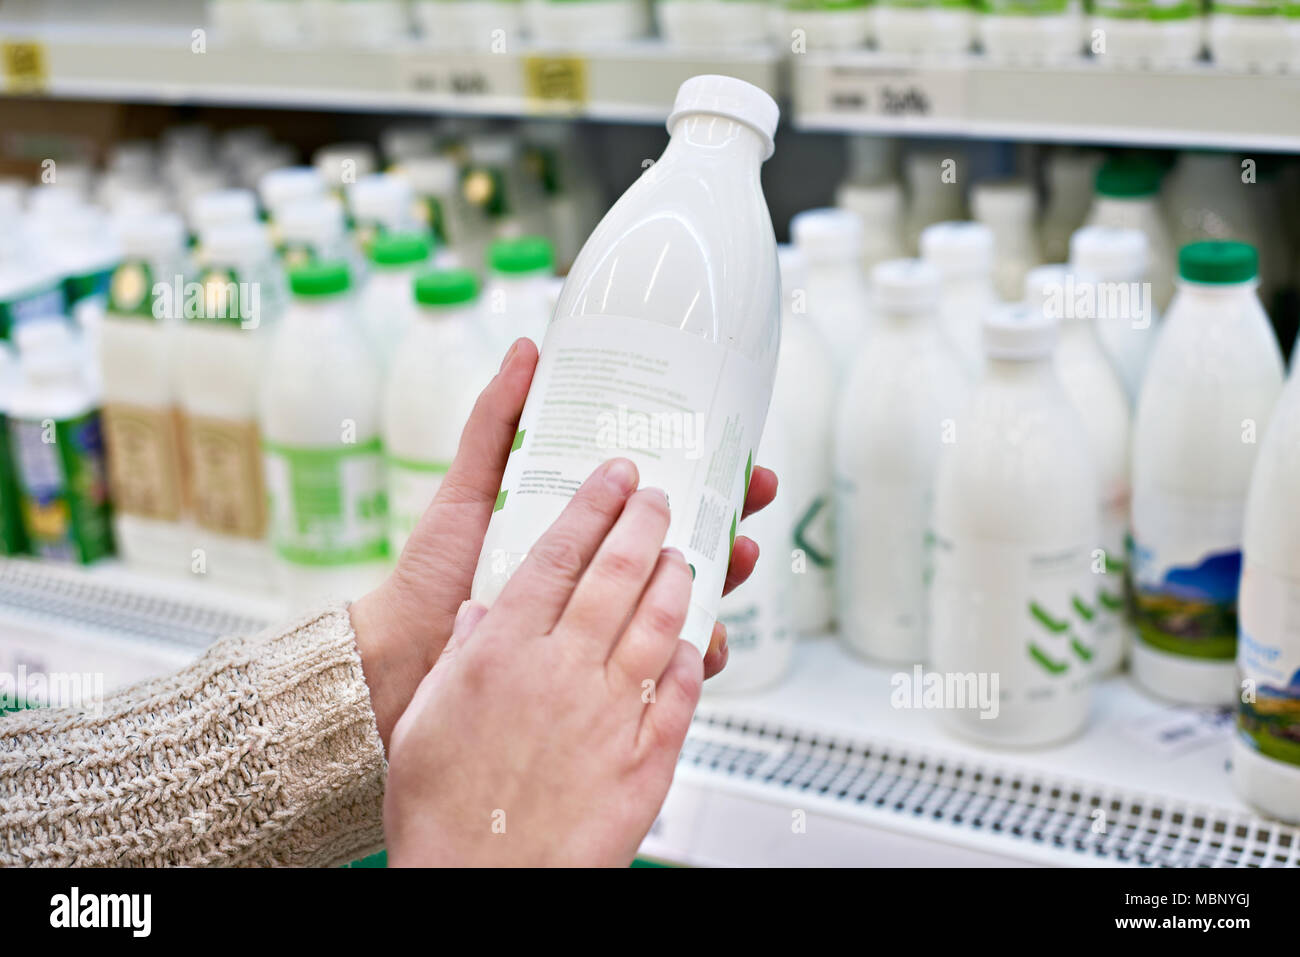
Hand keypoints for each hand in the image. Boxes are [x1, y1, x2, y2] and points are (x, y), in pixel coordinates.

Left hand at [351, 338, 777, 748]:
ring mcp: (608, 621)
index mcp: (583, 526)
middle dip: (734, 517)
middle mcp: (603, 571)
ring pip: (690, 600)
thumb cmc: (435, 570)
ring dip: (728, 578)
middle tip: (756, 496)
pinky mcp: (605, 674)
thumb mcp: (470, 488)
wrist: (404, 653)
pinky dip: (698, 651)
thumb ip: (496, 422)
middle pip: (689, 540)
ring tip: (740, 556)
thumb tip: (528, 348)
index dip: (707, 474)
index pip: (659, 496)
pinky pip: (665, 665)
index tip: (739, 452)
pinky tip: (710, 636)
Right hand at [385, 458, 703, 865]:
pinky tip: (701, 638)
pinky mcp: (644, 761)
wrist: (477, 886)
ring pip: (660, 624)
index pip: (559, 555)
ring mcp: (611, 715)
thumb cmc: (443, 811)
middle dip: (645, 524)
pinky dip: (694, 658)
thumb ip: (461, 656)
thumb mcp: (429, 718)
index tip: (616, 477)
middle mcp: (564, 672)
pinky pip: (682, 695)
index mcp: (506, 652)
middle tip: (659, 498)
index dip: (594, 507)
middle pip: (618, 575)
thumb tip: (481, 613)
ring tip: (686, 554)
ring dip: (680, 578)